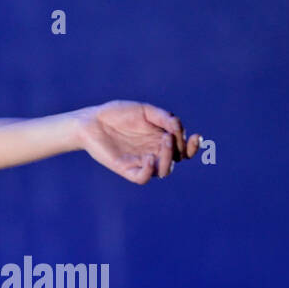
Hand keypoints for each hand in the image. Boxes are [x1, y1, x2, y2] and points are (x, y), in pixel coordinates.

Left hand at [76, 100, 200, 184]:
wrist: (92, 120)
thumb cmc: (117, 114)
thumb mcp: (144, 110)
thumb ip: (164, 117)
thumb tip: (178, 127)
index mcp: (161, 140)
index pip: (183, 150)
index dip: (193, 147)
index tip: (196, 136)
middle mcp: (154, 153)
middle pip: (177, 160)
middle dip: (180, 149)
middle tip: (169, 135)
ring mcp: (141, 162)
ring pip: (164, 170)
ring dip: (168, 158)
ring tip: (164, 141)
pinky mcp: (127, 169)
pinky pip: (143, 177)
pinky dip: (150, 171)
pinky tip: (148, 158)